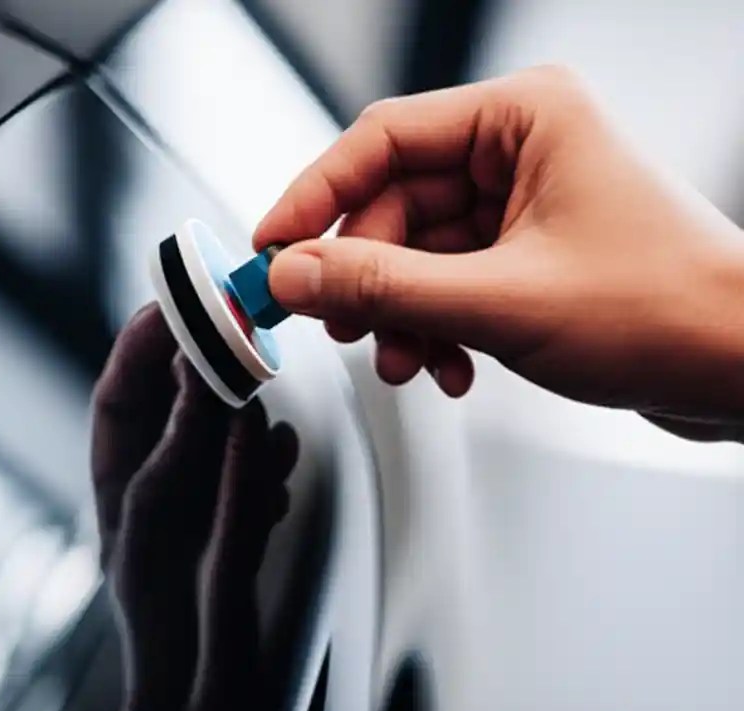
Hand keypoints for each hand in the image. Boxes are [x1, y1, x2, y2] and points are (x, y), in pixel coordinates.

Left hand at [91, 304, 297, 710]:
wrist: (193, 691)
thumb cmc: (159, 623)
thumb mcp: (156, 521)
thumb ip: (177, 444)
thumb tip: (195, 371)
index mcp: (116, 480)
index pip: (120, 393)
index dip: (141, 343)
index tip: (171, 302)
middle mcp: (153, 486)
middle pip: (171, 404)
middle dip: (199, 366)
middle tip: (229, 335)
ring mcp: (195, 505)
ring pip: (214, 433)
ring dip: (236, 410)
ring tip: (254, 401)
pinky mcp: (233, 525)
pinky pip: (249, 471)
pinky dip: (264, 456)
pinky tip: (273, 457)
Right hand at [255, 65, 743, 439]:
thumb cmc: (665, 311)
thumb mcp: (500, 302)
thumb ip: (383, 287)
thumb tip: (291, 276)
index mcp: (523, 117)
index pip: (381, 140)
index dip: (314, 198)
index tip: (269, 252)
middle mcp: (519, 149)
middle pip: (391, 205)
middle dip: (365, 279)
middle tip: (339, 328)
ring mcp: (522, 202)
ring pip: (414, 252)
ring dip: (399, 315)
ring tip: (408, 363)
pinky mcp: (526, 252)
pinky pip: (445, 281)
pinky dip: (432, 328)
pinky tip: (449, 368)